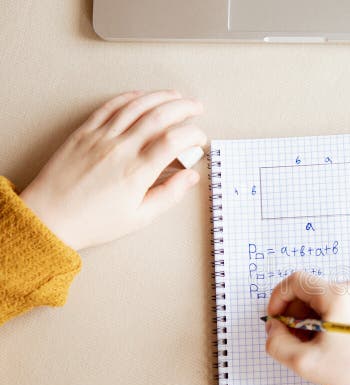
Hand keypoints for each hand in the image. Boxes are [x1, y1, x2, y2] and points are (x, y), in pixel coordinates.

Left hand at [20, 90, 206, 249]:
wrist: (50, 217)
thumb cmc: (93, 221)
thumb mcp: (139, 218)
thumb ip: (169, 195)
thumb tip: (190, 177)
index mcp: (137, 172)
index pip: (174, 140)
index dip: (193, 134)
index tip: (199, 140)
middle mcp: (120, 149)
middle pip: (159, 116)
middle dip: (183, 107)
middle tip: (196, 107)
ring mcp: (101, 137)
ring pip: (136, 106)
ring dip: (160, 97)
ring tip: (175, 96)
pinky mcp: (84, 132)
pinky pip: (110, 107)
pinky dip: (129, 98)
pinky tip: (142, 96)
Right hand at [266, 272, 349, 384]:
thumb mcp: (306, 363)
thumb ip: (277, 343)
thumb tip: (273, 327)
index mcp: (337, 294)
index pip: (295, 281)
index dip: (277, 299)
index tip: (275, 323)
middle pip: (307, 291)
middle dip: (293, 315)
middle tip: (294, 343)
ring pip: (320, 300)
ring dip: (308, 321)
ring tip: (313, 348)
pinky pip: (334, 306)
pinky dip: (323, 322)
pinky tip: (327, 346)